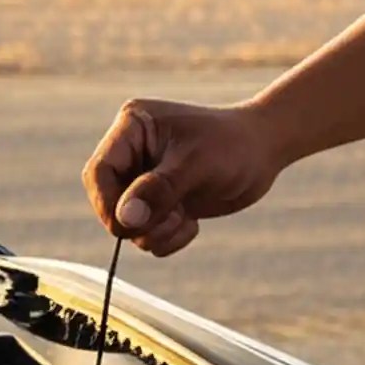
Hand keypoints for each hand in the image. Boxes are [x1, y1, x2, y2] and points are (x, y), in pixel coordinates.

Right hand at [81, 98, 288, 256]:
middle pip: (108, 199)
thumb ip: (158, 190)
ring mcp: (143, 177)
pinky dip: (167, 237)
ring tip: (186, 218)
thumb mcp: (196, 164)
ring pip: (127, 221)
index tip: (127, 227)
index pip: (99, 171)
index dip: (106, 203)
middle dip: (136, 220)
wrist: (265, 149)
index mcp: (132, 128)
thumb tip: (124, 219)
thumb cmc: (233, 146)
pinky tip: (191, 221)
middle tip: (171, 220)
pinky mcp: (159, 200)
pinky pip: (147, 232)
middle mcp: (131, 152)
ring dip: (155, 231)